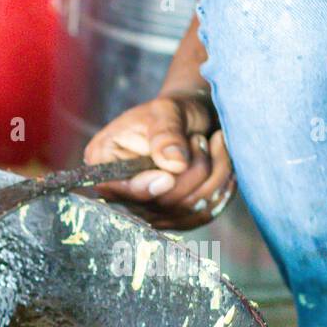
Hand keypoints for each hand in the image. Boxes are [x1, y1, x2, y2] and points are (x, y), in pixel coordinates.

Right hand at [83, 94, 235, 229]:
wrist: (190, 120)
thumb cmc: (172, 111)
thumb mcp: (166, 111)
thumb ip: (166, 135)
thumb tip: (174, 166)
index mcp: (103, 162)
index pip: (118, 188)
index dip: (145, 186)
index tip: (173, 170)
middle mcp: (119, 191)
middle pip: (157, 204)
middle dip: (192, 171)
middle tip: (200, 139)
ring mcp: (146, 208)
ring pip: (185, 211)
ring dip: (212, 176)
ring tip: (213, 144)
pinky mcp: (171, 216)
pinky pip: (201, 215)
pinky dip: (221, 189)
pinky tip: (222, 164)